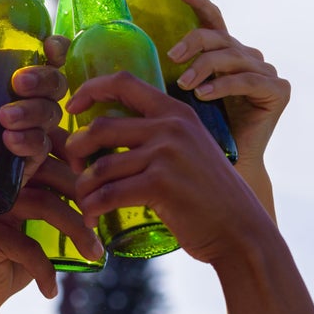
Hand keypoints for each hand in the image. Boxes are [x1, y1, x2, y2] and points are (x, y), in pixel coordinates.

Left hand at [0, 30, 69, 235]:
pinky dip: (30, 142)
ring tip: (4, 118)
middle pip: (54, 84)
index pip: (40, 57)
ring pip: (50, 115)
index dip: (54, 49)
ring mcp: (21, 135)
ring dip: (35, 111)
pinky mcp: (20, 168)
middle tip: (18, 83)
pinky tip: (10, 140)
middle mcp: (16, 103)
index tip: (47, 48)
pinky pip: (39, 150)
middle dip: (44, 79)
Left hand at [65, 71, 275, 266]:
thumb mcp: (190, 150)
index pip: (123, 82)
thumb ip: (160, 136)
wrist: (242, 231)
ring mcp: (166, 154)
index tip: (71, 107)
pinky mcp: (160, 185)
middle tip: (76, 170)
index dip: (89, 90)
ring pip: (101, 165)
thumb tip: (108, 133)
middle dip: (77, 150)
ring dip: (84, 187)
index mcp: (176, 112)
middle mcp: (171, 127)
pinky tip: (92, 217)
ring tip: (85, 203)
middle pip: (100, 127)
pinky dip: (93, 207)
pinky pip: (109, 193)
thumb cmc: (210, 196)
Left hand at [166, 0, 290, 169]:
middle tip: (171, 57)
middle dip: (193, 42)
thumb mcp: (180, 97)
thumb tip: (129, 58)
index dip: (199, 3)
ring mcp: (266, 72)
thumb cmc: (200, 135)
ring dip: (205, 67)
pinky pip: (248, 79)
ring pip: (231, 56)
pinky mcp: (278, 90)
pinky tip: (204, 95)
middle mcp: (248, 58)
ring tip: (185, 85)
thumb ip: (170, 74)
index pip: (213, 21)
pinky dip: (224, 86)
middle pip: (219, 37)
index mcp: (226, 55)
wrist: (229, 168)